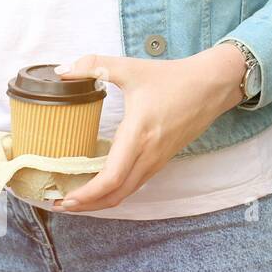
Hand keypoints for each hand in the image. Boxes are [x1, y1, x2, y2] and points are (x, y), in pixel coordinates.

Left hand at [53, 44, 246, 211]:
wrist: (212, 85)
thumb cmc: (173, 78)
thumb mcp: (130, 68)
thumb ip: (93, 65)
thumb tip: (61, 70)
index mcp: (138, 135)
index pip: (110, 179)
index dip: (86, 195)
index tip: (65, 198)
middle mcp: (148, 155)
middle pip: (115, 195)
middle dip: (86, 206)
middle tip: (59, 204)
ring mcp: (156, 161)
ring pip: (125, 193)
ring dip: (99, 202)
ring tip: (74, 200)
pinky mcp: (160, 160)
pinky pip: (134, 184)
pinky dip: (113, 192)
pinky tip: (98, 186)